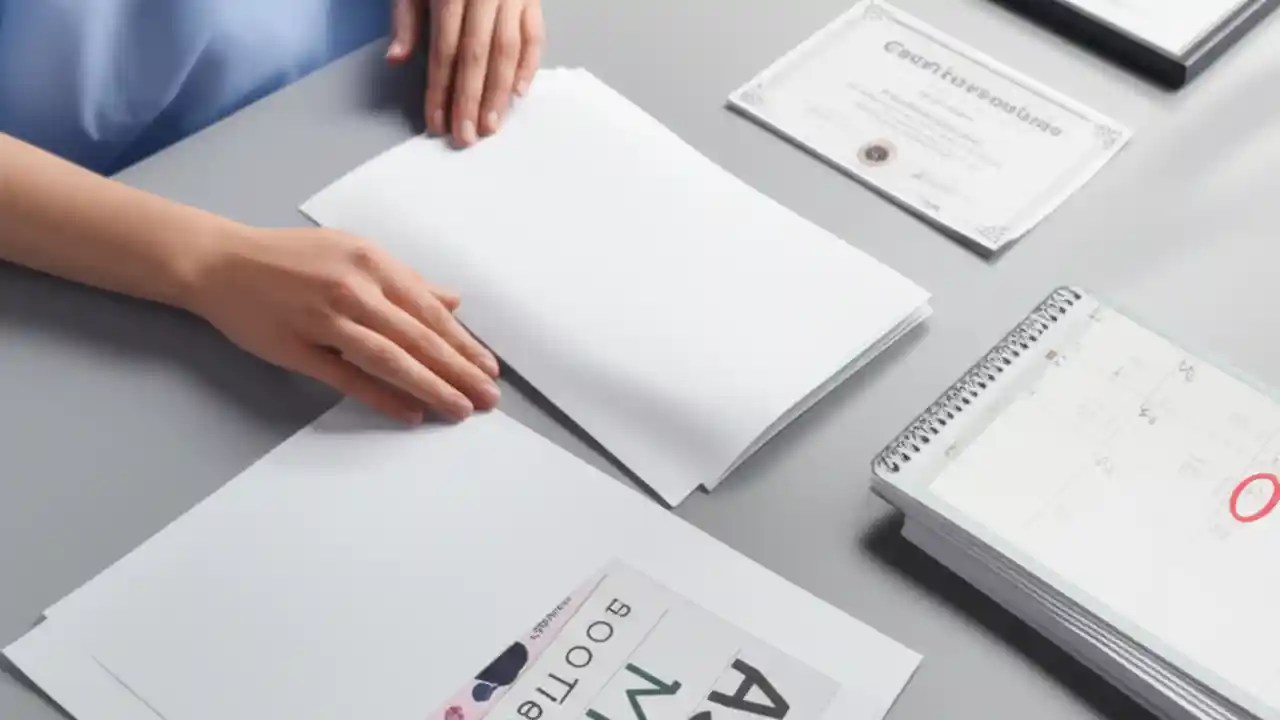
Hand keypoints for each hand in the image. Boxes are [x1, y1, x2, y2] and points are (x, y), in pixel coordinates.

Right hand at [187, 226, 499, 423]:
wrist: (221, 262)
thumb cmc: (292, 258)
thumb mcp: (354, 253)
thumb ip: (404, 279)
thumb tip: (451, 300)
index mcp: (372, 263)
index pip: (430, 311)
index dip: (462, 343)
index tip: (488, 369)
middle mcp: (353, 289)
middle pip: (417, 338)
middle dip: (458, 371)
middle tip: (488, 399)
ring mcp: (325, 319)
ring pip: (390, 359)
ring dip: (430, 387)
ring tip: (459, 410)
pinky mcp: (298, 347)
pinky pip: (348, 377)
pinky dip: (382, 396)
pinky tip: (410, 413)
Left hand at [386, 0, 544, 146]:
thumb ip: (405, 17)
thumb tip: (397, 59)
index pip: (445, 51)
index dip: (440, 90)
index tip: (436, 123)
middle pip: (478, 56)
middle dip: (471, 101)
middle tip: (466, 136)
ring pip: (508, 51)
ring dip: (500, 93)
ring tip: (492, 125)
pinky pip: (535, 36)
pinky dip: (529, 65)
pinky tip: (518, 93)